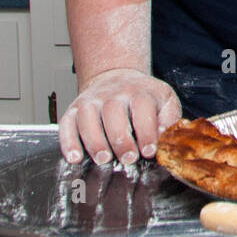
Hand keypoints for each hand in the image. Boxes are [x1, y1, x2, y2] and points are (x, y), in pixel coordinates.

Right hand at [58, 67, 181, 165]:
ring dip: (94, 140)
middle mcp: (113, 94)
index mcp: (139, 92)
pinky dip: (68, 141)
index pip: (143, 108)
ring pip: (88, 117)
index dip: (147, 131)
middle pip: (113, 112)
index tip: (149, 151)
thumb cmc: (143, 96)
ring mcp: (91, 101)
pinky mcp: (74, 109)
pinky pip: (66, 124)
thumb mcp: (165, 100)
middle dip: (120, 138)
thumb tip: (166, 139)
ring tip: (103, 158)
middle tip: (128, 157)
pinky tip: (74, 157)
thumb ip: (170, 119)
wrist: (116, 77)